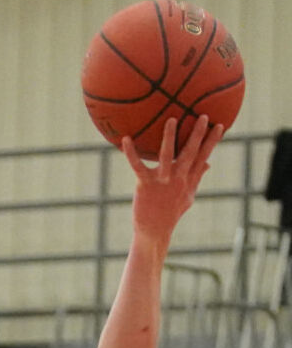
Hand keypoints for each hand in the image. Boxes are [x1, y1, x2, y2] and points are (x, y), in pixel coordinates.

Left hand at [124, 116, 222, 245]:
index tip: (220, 125)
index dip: (212, 141)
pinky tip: (126, 139)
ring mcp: (162, 181)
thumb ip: (197, 178)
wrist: (154, 231)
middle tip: (202, 116)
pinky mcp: (145, 184)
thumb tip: (208, 163)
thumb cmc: (170, 213)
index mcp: (188, 180)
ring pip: (167, 155)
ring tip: (172, 120)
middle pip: (190, 153)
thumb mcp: (188, 196)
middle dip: (197, 134)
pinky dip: (131, 153)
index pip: (204, 157)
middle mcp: (178, 179)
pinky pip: (138, 165)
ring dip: (170, 137)